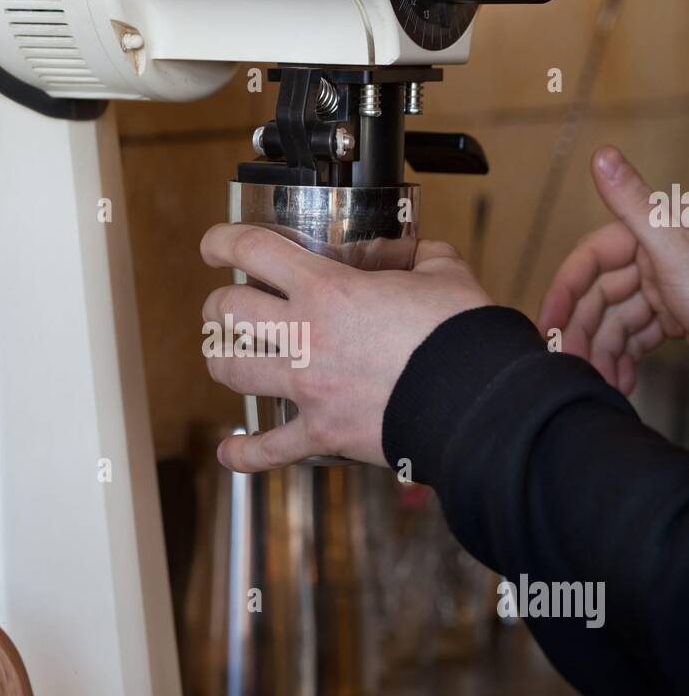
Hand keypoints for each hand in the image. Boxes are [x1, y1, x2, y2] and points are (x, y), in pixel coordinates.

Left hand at [200, 224, 489, 470]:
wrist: (481, 402)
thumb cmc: (463, 335)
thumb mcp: (444, 272)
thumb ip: (417, 254)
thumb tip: (409, 251)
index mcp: (328, 289)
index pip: (253, 250)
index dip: (222, 242)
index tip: (215, 246)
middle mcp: (305, 336)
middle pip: (228, 311)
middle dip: (219, 304)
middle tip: (226, 304)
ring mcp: (308, 389)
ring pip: (231, 371)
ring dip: (220, 360)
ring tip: (226, 355)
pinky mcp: (322, 434)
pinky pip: (269, 450)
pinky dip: (244, 453)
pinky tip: (229, 451)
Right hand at [538, 147, 688, 394]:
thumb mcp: (674, 248)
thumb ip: (635, 204)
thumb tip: (603, 155)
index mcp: (651, 236)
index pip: (590, 260)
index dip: (564, 290)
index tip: (548, 322)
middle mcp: (656, 259)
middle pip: (600, 297)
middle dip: (584, 332)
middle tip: (572, 363)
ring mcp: (666, 289)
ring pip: (616, 322)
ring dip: (603, 352)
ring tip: (602, 380)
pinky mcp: (676, 316)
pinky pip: (639, 336)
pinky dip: (626, 357)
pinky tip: (623, 378)